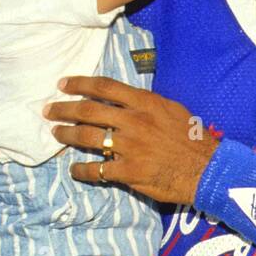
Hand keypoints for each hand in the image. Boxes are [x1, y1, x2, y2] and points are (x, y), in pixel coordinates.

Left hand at [46, 75, 219, 204]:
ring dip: (67, 135)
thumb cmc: (192, 138)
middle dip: (64, 109)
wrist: (207, 168)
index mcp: (145, 103)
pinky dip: (82, 170)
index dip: (80, 84)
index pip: (105, 88)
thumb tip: (123, 99)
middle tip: (48, 110)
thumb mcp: (171, 109)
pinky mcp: (129, 171)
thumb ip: (146, 103)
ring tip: (56, 134)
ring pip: (88, 138)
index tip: (63, 84)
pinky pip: (97, 170)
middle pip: (89, 111)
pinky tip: (75, 169)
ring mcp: (130, 147)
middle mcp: (134, 122)